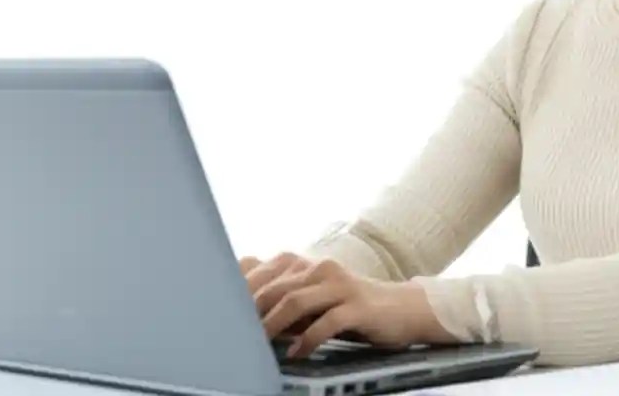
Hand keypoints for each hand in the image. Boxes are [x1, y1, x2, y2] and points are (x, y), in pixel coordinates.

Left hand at [239, 252, 453, 357]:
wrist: (401, 309)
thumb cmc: (348, 308)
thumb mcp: (311, 302)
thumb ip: (281, 304)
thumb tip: (241, 317)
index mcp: (303, 265)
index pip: (260, 270)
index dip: (237, 291)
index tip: (218, 313)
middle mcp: (318, 268)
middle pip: (273, 287)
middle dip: (250, 312)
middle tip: (233, 335)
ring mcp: (339, 285)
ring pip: (296, 301)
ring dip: (273, 325)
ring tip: (259, 345)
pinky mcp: (357, 306)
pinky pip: (327, 322)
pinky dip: (308, 339)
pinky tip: (297, 353)